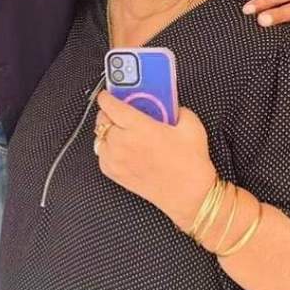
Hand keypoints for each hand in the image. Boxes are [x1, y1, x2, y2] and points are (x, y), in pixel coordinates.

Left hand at [94, 91, 215, 229]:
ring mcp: (116, 159)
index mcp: (139, 127)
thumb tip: (169, 105)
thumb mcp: (191, 125)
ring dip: (106, 131)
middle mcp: (123, 142)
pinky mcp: (115, 174)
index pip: (110, 105)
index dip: (107, 96)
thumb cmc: (190, 164)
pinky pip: (101, 155)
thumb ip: (176, 109)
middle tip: (119, 111)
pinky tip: (121, 147)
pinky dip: (107, 148)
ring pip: (99, 137)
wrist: (190, 195)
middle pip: (102, 119)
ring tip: (120, 129)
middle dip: (109, 112)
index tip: (108, 94)